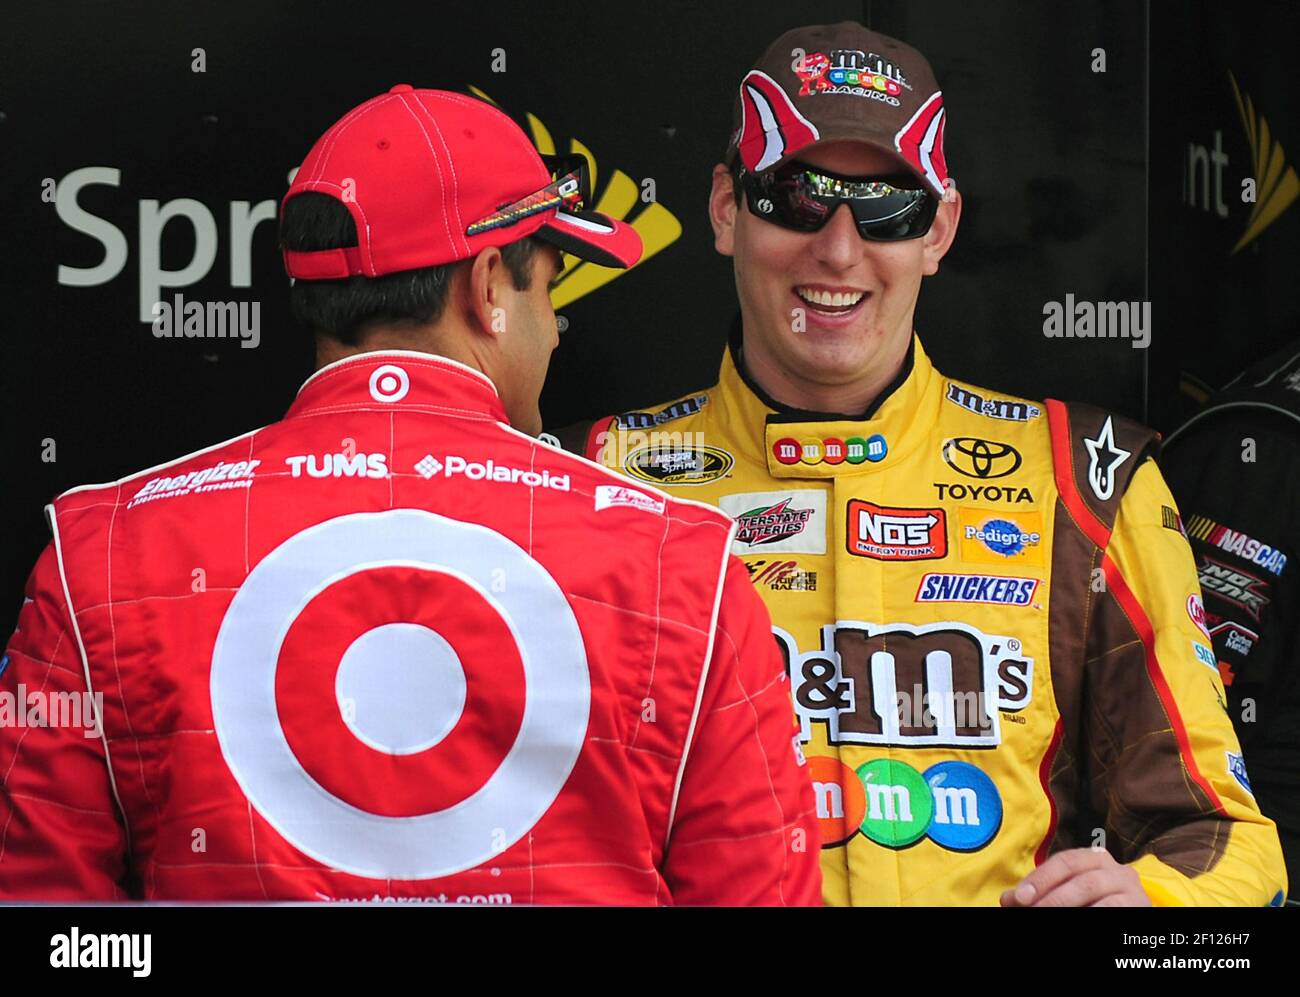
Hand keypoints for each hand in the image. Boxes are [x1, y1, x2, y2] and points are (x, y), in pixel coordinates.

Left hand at [1000, 848, 1151, 906]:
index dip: (1040, 878)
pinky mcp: (1141, 906)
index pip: (1064, 862)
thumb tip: (1007, 899)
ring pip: (1094, 892)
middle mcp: (1116, 869)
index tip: (1019, 897)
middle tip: (1032, 910)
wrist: (1133, 913)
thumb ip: (1039, 894)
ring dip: (1065, 906)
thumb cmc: (1095, 902)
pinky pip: (1113, 909)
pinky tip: (1076, 922)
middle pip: (1080, 878)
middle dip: (1051, 895)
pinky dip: (1090, 914)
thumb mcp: (1067, 893)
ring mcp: (1131, 889)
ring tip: (1048, 917)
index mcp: (1094, 858)